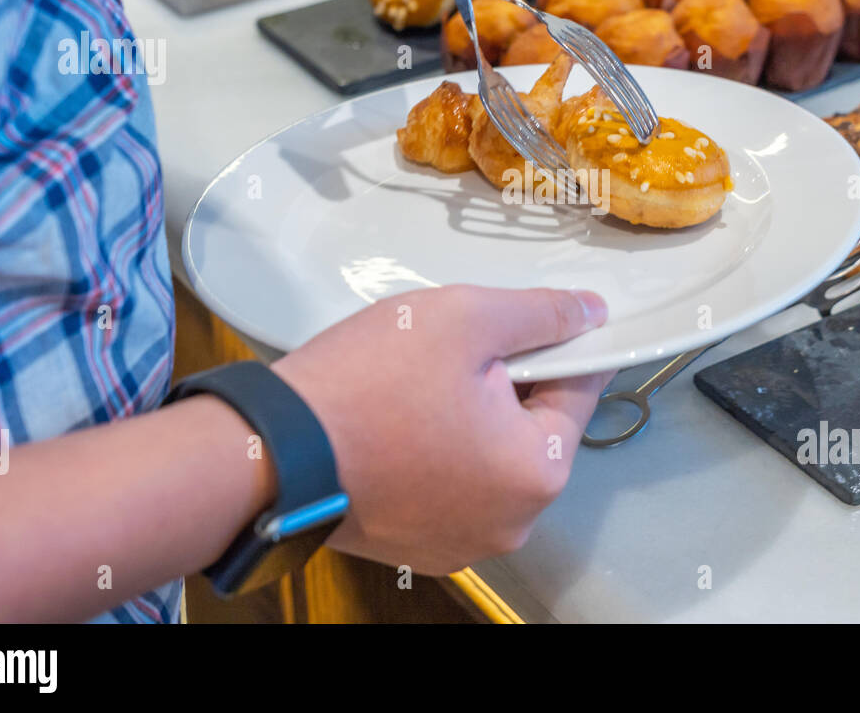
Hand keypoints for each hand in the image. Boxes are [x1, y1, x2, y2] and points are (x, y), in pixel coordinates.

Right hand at [271, 285, 613, 574]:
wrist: (266, 452)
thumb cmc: (368, 384)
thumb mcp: (466, 319)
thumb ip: (540, 313)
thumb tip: (592, 312)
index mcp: (537, 472)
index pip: (579, 389)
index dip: (561, 342)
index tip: (538, 319)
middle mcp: (513, 523)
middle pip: (533, 427)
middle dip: (508, 382)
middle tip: (456, 349)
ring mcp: (464, 542)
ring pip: (491, 455)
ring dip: (472, 416)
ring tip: (419, 384)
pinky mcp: (418, 546)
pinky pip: (452, 485)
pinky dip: (438, 451)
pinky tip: (400, 422)